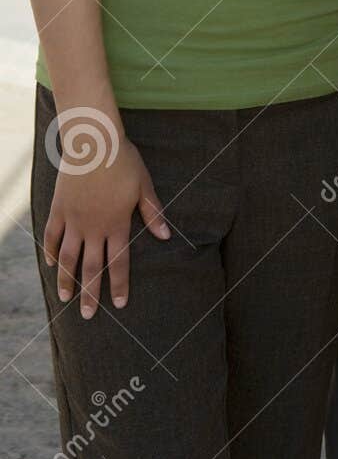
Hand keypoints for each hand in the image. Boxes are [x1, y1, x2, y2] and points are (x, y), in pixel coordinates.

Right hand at [43, 136, 170, 317]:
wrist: (94, 142)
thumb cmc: (123, 161)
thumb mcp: (144, 185)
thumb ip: (153, 213)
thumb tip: (166, 236)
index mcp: (117, 223)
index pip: (118, 262)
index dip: (118, 285)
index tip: (118, 304)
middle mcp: (93, 227)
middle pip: (90, 267)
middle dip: (90, 294)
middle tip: (87, 316)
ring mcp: (73, 220)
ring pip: (67, 257)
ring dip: (66, 280)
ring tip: (65, 298)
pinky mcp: (59, 209)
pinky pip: (52, 236)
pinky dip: (50, 251)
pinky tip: (51, 264)